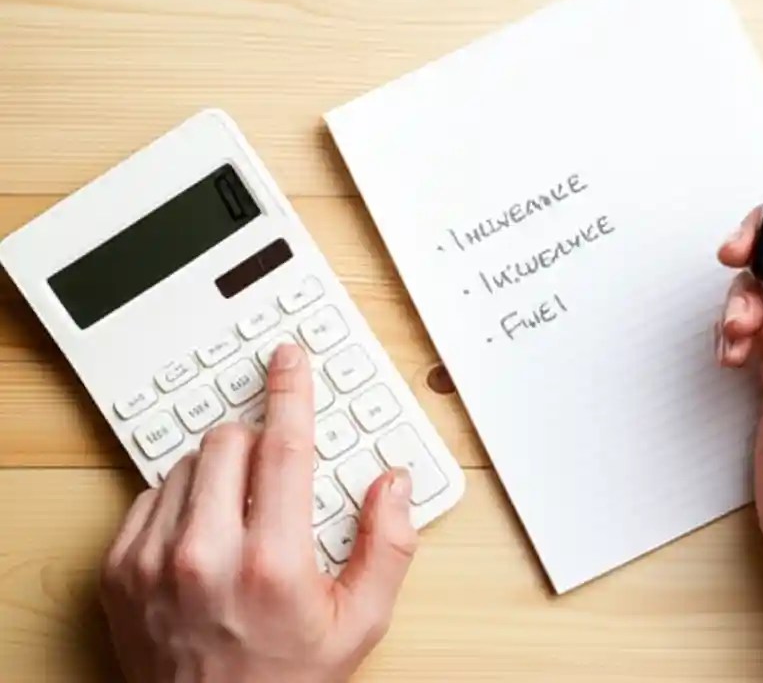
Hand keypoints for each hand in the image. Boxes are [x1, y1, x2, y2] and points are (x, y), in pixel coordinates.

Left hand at [100, 345, 416, 682]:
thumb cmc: (285, 680)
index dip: (291, 394)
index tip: (289, 362)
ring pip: (186, 465)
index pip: (283, 449)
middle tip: (277, 475)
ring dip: (219, 471)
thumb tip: (392, 484)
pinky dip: (181, 500)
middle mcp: (204, 556)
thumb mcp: (361, 623)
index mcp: (271, 564)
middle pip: (228, 444)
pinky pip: (149, 495)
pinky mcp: (118, 569)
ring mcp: (151, 562)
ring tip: (241, 516)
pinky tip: (204, 534)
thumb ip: (388, 547)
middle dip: (258, 444)